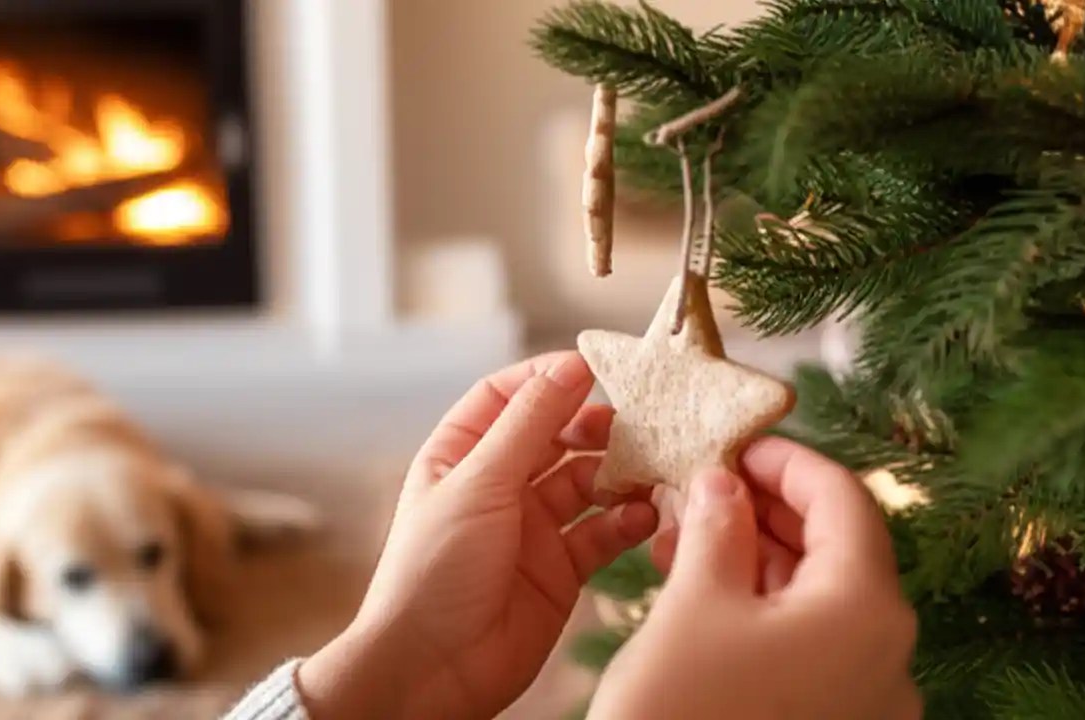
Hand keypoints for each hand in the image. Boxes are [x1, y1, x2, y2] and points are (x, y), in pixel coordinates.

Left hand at [299, 352, 657, 719]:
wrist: (432, 669)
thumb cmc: (435, 569)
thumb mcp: (479, 483)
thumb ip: (529, 423)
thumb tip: (570, 365)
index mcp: (462, 455)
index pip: (508, 396)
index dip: (548, 378)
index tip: (596, 368)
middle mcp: (498, 485)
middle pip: (556, 436)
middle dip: (596, 426)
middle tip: (638, 421)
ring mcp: (532, 527)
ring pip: (587, 483)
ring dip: (620, 473)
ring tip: (652, 467)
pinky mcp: (561, 569)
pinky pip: (602, 534)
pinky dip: (626, 522)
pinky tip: (645, 515)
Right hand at [589, 437, 919, 719]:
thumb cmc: (683, 711)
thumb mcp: (694, 603)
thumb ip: (718, 526)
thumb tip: (722, 480)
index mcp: (867, 610)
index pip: (844, 499)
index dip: (787, 460)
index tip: (737, 442)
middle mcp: (886, 655)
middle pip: (836, 549)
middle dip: (765, 508)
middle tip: (705, 482)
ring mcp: (865, 699)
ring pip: (816, 600)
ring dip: (755, 557)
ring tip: (686, 529)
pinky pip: (806, 646)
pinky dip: (759, 609)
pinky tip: (701, 587)